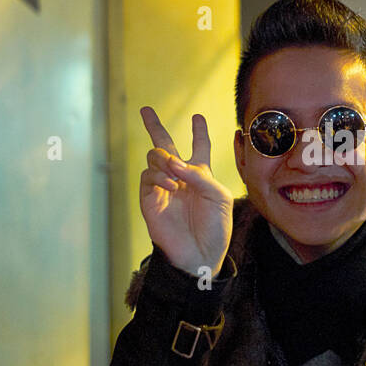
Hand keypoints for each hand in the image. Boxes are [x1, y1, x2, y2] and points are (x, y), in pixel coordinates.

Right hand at [139, 107, 233, 277]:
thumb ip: (200, 176)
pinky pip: (148, 177)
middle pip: (165, 146)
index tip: (197, 117)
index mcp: (201, 175)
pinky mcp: (150, 199)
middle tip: (146, 110)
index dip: (199, 132)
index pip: (199, 147)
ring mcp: (163, 187)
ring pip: (154, 157)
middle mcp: (180, 177)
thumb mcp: (220, 198)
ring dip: (164, 159)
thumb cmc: (215, 229)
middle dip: (154, 127)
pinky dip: (159, 176)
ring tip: (174, 171)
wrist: (200, 256)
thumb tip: (174, 163)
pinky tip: (172, 186)